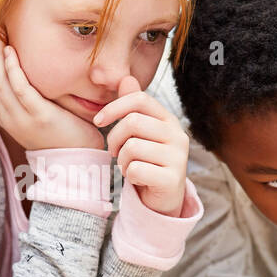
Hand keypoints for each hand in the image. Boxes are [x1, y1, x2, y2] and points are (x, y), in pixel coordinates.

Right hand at [0, 36, 104, 150]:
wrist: (78, 161)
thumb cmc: (62, 135)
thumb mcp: (36, 115)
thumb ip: (27, 97)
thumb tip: (26, 71)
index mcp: (5, 117)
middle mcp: (8, 118)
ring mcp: (21, 118)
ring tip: (3, 39)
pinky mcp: (39, 116)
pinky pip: (18, 88)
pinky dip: (12, 68)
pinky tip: (12, 52)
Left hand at [94, 76, 189, 215]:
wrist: (163, 198)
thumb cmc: (147, 162)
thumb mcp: (140, 133)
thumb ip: (133, 108)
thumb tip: (126, 78)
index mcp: (169, 120)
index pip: (140, 99)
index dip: (115, 106)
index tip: (98, 120)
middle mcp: (178, 135)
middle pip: (132, 122)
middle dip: (114, 138)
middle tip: (113, 152)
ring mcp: (178, 158)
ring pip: (132, 147)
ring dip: (121, 160)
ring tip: (128, 166)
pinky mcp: (172, 179)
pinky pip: (136, 169)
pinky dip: (129, 175)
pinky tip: (137, 178)